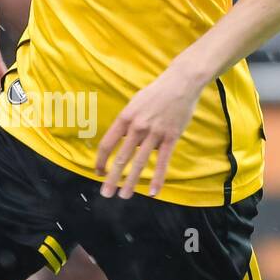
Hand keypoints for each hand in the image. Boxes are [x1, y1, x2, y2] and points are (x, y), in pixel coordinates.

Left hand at [95, 65, 202, 198]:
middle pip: (121, 157)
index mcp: (125, 118)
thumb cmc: (156, 93)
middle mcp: (138, 127)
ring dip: (131, 181)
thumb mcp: (135, 103)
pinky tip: (153, 191)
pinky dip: (158, 178)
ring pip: (140, 162)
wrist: (181, 83)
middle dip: (112, 178)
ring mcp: (154, 133)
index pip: (107, 143)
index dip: (101, 160)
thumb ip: (127, 122)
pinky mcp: (170, 137)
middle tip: (106, 193)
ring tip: (124, 195)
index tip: (98, 172)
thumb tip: (120, 138)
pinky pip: (162, 161)